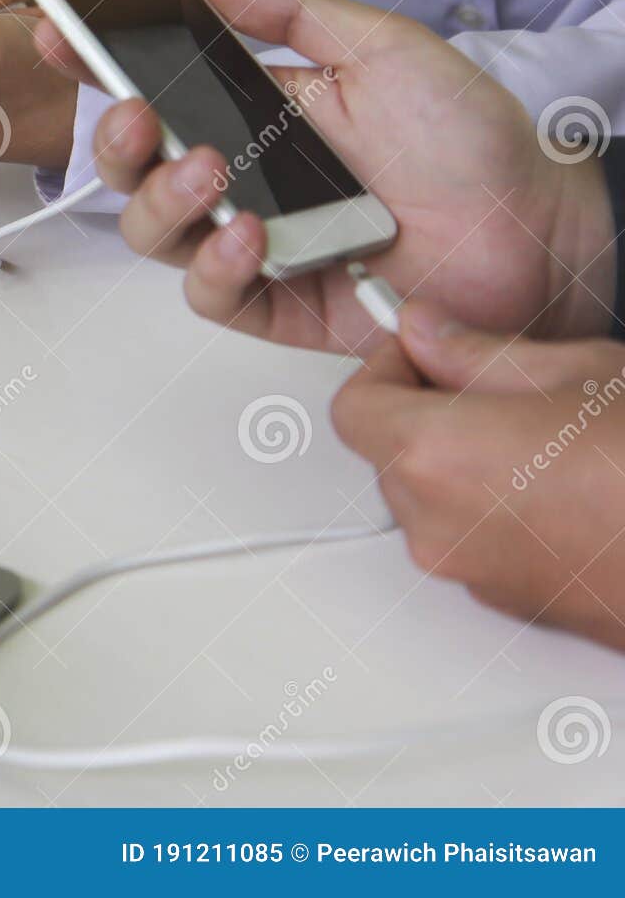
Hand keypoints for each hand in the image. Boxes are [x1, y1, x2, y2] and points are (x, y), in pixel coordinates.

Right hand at [38, 0, 616, 351]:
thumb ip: (293, 10)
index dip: (98, 65)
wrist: (536, 230)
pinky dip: (218, 264)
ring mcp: (251, 243)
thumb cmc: (472, 143)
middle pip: (132, 170)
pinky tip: (250, 234)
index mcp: (254, 112)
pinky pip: (211, 293)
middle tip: (139, 115)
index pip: (155, 88)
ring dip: (164, 201)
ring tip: (210, 171)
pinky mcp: (274, 302)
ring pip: (154, 234)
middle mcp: (242, 179)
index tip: (60, 33)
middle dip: (117, 143)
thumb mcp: (381, 46)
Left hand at [334, 299, 624, 649]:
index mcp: (436, 458)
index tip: (426, 349)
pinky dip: (494, 504)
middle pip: (389, 454)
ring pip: (430, 498)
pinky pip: (473, 536)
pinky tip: (563, 478)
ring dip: (462, 460)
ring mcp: (474, 574)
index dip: (386, 369)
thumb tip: (429, 330)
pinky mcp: (512, 603)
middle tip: (491, 381)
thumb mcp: (579, 372)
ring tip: (546, 431)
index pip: (354, 407)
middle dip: (425, 411)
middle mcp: (439, 526)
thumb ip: (480, 350)